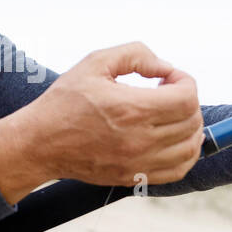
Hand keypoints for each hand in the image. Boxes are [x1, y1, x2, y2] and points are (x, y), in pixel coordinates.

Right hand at [0, 42, 205, 202]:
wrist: (40, 143)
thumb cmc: (65, 101)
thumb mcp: (94, 62)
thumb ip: (135, 55)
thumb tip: (165, 66)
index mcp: (130, 109)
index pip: (186, 98)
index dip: (185, 81)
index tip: (169, 77)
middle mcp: (139, 139)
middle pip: (191, 121)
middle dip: (188, 100)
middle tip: (168, 92)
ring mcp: (138, 162)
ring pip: (190, 148)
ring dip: (191, 127)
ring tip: (174, 114)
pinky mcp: (134, 177)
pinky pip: (178, 170)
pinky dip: (186, 154)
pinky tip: (175, 139)